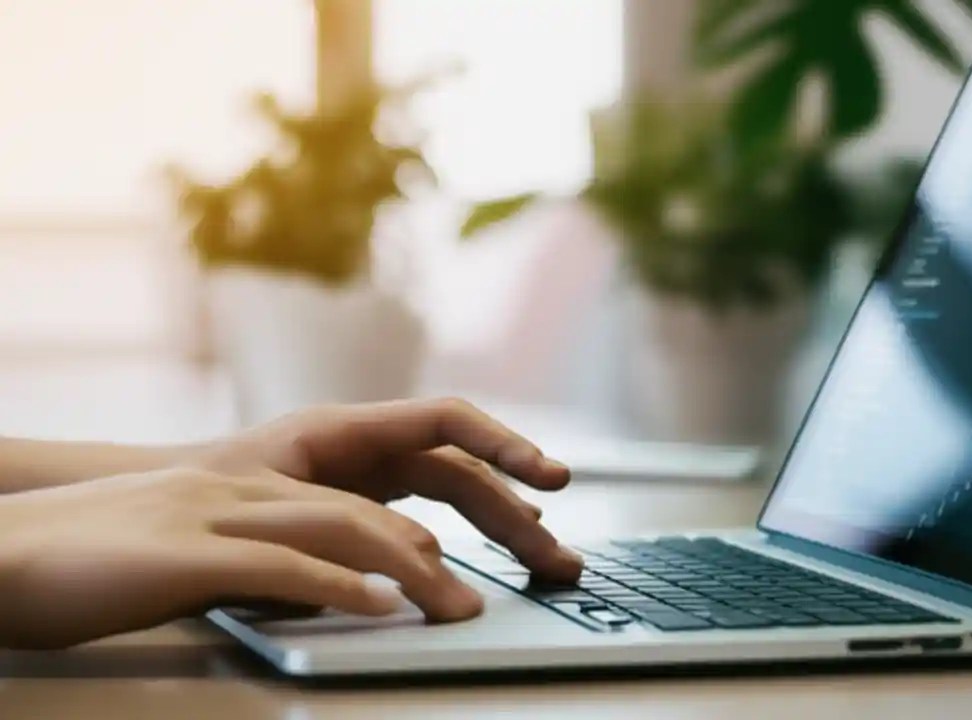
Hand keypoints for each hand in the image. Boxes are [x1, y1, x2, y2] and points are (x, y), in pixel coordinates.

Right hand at [0, 467, 478, 648]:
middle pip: (361, 509)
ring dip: (410, 569)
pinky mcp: (184, 554)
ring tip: (453, 604)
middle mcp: (234, 490)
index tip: (450, 565)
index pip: (345, 501)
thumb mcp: (179, 554)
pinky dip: (342, 585)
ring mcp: (211, 515)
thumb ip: (241, 563)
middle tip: (472, 595)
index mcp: (234, 488)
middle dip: (428, 553)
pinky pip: (283, 565)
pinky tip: (382, 605)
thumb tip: (307, 593)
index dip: (407, 532)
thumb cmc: (81, 567)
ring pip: (340, 527)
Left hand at [196, 399, 582, 582]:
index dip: (502, 445)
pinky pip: (439, 515)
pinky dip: (476, 534)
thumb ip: (333, 532)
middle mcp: (371, 448)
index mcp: (347, 430)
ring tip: (551, 563)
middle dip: (517, 509)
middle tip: (560, 558)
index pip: (444, 423)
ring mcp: (374, 476)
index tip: (545, 478)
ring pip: (460, 495)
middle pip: (464, 471)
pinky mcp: (372, 505)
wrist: (163, 506)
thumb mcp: (261, 514)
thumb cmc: (200, 498)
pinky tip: (508, 552)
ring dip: (508, 527)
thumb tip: (410, 569)